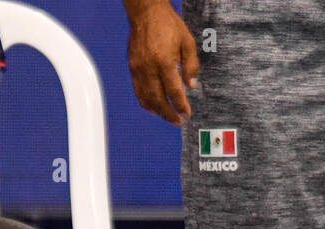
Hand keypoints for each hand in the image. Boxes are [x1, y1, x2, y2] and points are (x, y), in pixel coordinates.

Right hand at [125, 0, 199, 125]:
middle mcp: (149, 67)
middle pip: (158, 99)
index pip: (173, 91)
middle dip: (169, 113)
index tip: (187, 114)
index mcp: (164, 61)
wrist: (146, 12)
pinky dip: (145, 102)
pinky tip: (153, 107)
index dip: (181, 105)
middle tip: (178, 121)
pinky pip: (138, 90)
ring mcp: (138, 68)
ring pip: (146, 97)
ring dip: (157, 111)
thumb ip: (191, 65)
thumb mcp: (187, 42)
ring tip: (168, 117)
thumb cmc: (168, 24)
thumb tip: (191, 86)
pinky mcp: (132, 67)